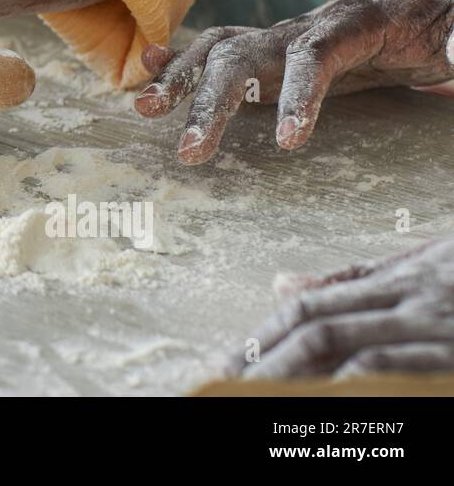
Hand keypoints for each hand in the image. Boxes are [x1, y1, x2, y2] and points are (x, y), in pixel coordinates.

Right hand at [135, 0, 453, 163]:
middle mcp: (301, 26)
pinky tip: (143, 72)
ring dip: (179, 80)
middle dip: (211, 100)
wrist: (414, 7)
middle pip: (243, 53)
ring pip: (216, 50)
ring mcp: (277, 39)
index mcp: (351, 23)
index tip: (288, 144)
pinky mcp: (265, 55)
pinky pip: (213, 51)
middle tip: (190, 152)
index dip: (297, 95)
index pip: (314, 55)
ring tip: (145, 111)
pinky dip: (176, 60)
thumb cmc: (437, 26)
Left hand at [230, 236, 453, 378]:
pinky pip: (397, 368)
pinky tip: (328, 395)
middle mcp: (409, 304)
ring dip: (302, 377)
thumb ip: (354, 280)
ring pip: (353, 352)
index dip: (263, 337)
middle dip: (269, 362)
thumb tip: (280, 283)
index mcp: (393, 284)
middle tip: (231, 383)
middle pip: (320, 333)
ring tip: (264, 395)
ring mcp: (435, 330)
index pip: (309, 309)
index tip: (229, 362)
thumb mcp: (420, 267)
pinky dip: (358, 381)